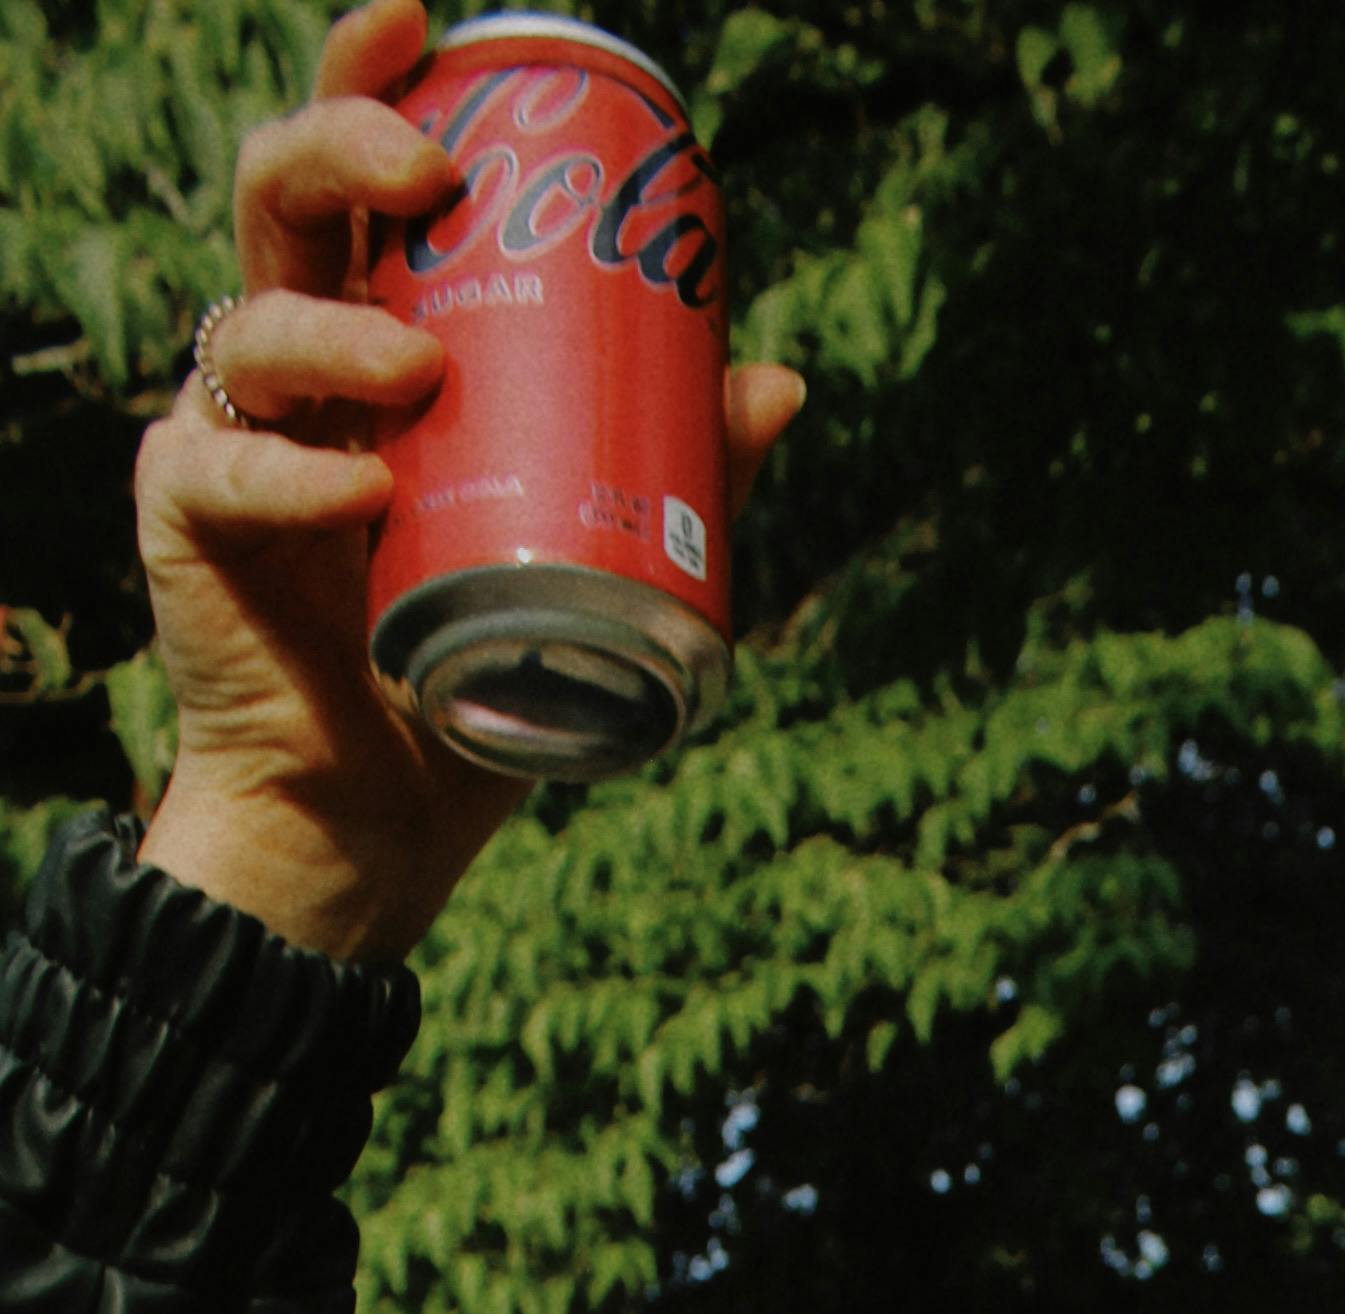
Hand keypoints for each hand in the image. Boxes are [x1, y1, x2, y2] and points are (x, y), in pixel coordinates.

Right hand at [131, 0, 801, 966]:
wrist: (380, 819)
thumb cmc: (477, 671)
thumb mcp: (593, 556)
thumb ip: (675, 469)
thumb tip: (774, 376)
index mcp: (373, 331)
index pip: (357, 175)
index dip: (373, 79)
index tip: (428, 25)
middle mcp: (292, 360)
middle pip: (281, 191)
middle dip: (344, 143)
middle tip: (430, 167)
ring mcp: (230, 431)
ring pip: (253, 320)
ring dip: (339, 328)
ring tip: (419, 372)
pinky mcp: (187, 518)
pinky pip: (227, 468)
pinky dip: (298, 474)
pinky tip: (361, 490)